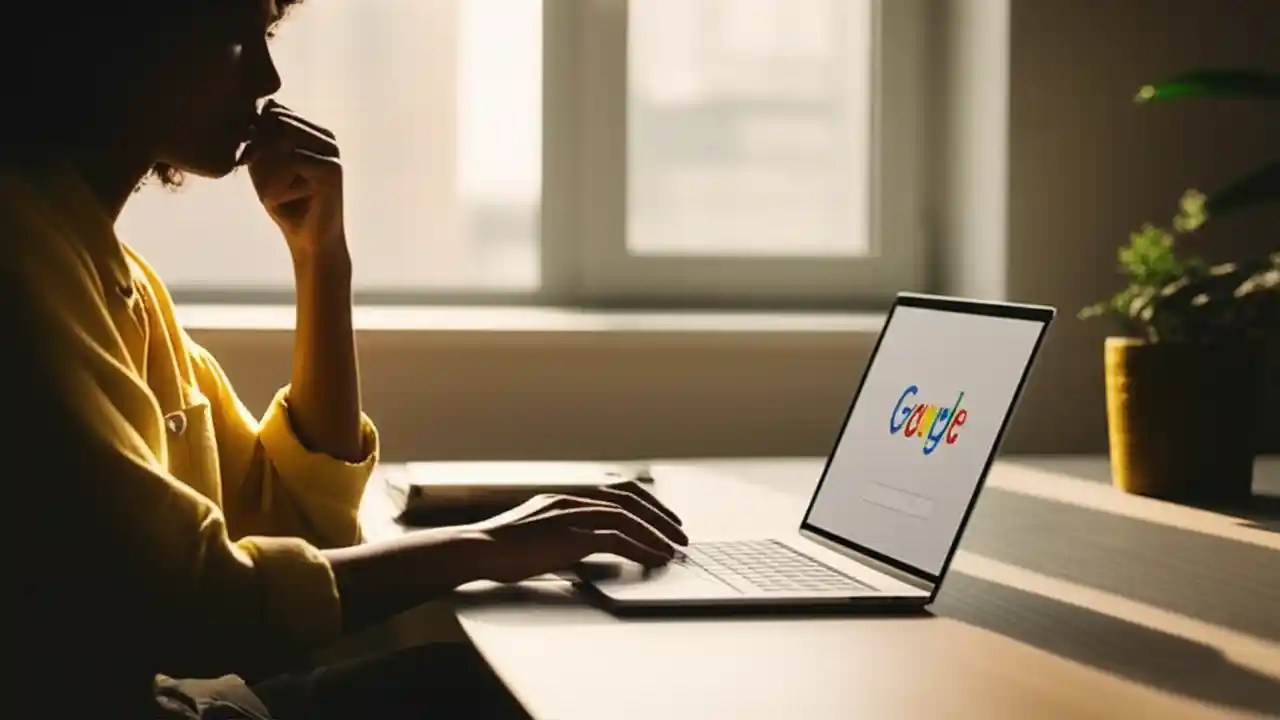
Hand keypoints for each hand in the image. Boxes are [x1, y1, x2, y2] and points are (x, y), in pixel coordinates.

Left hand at [242, 98, 346, 260]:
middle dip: (260, 156)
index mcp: (312, 130)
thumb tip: (253, 117)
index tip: (261, 172)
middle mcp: (325, 135)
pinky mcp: (332, 169)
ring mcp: (332, 151)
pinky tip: (290, 204)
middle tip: (271, 187)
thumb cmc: (285, 204)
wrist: (312, 243)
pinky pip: (286, 164)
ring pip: (276, 142)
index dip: (253, 141)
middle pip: (271, 124)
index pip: (269, 112)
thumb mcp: (262, 166)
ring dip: (267, 175)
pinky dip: (277, 189)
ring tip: (281, 196)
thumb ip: (256, 139)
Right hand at [467, 481, 689, 583]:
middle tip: (680, 533)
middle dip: (659, 516)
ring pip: (627, 519)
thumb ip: (561, 530)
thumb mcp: (535, 530)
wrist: (477, 548)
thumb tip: (584, 543)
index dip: (644, 504)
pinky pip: (617, 540)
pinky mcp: (571, 537)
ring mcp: (572, 516)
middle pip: (628, 500)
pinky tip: (655, 558)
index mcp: (565, 496)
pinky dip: (642, 548)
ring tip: (674, 548)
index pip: (615, 492)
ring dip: (656, 534)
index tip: (662, 518)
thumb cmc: (500, 547)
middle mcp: (572, 500)